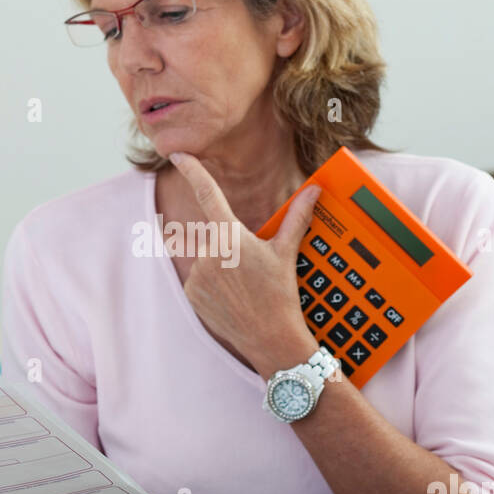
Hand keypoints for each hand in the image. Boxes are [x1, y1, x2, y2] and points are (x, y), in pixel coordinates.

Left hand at [167, 151, 320, 371]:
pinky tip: (233, 298)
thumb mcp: (287, 252)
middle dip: (229, 247)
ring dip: (221, 267)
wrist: (270, 338)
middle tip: (250, 272)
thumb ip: (296, 217)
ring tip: (244, 288)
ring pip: (206, 258)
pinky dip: (213, 285)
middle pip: (213, 235)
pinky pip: (199, 280)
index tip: (179, 155)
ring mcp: (197, 274)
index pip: (207, 193)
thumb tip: (314, 190)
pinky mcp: (192, 294)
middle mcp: (208, 251)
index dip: (192, 171)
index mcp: (230, 235)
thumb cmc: (281, 294)